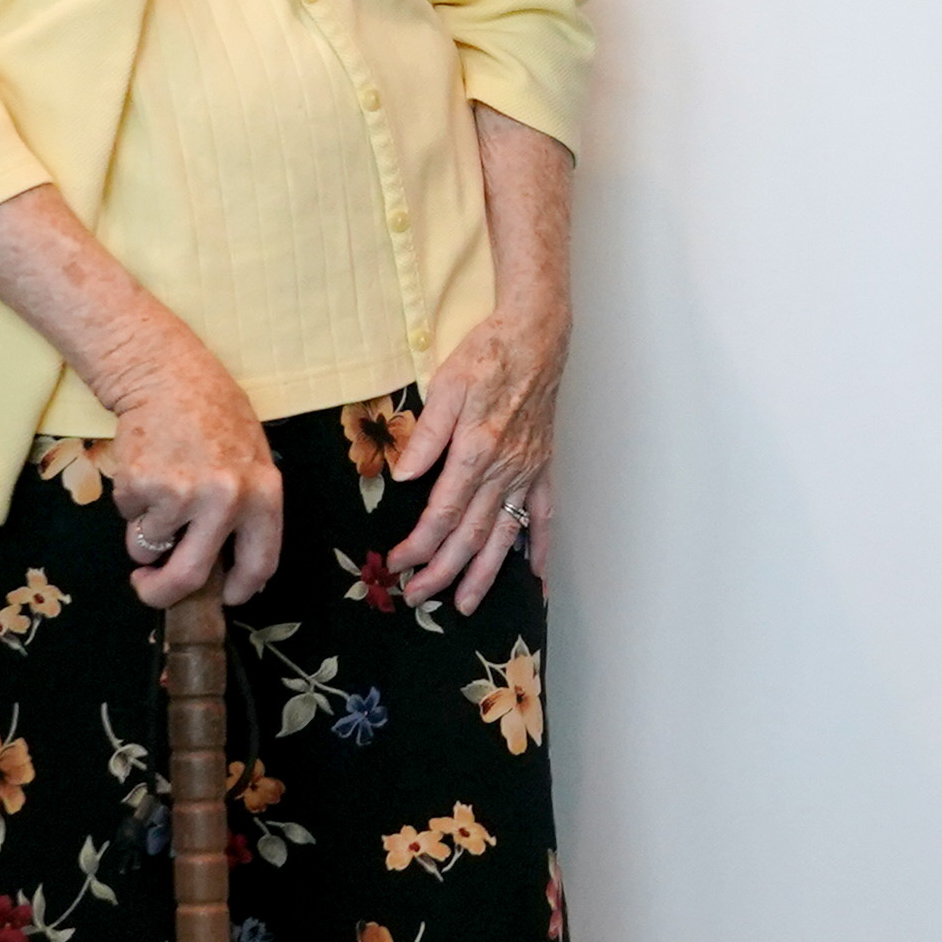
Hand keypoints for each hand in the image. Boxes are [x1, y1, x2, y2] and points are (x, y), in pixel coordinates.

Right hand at [84, 321, 282, 611]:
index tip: (225, 597)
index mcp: (263, 494)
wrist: (166, 373)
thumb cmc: (212, 412)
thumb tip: (229, 562)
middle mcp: (226, 500)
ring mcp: (182, 494)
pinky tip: (145, 465)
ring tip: (156, 486)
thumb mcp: (251, 457)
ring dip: (144, 529)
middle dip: (162, 593)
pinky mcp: (142, 485)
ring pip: (149, 544)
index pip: (261, 563)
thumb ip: (246, 506)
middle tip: (149, 588)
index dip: (241, 589)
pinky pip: (128, 515)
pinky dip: (129, 500)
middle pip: (190, 575)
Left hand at [383, 297, 559, 614]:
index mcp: (476, 451)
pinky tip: (535, 575)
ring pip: (505, 535)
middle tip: (418, 597)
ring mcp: (528, 472)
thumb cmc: (488, 355)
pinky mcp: (543, 467)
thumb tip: (404, 476)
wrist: (537, 337)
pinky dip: (540, 548)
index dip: (419, 544)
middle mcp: (505, 469)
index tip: (397, 564)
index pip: (443, 513)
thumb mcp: (447, 385)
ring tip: (467, 605)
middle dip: (443, 572)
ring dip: (485, 574)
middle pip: (471, 534)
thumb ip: (426, 435)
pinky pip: (544, 515)